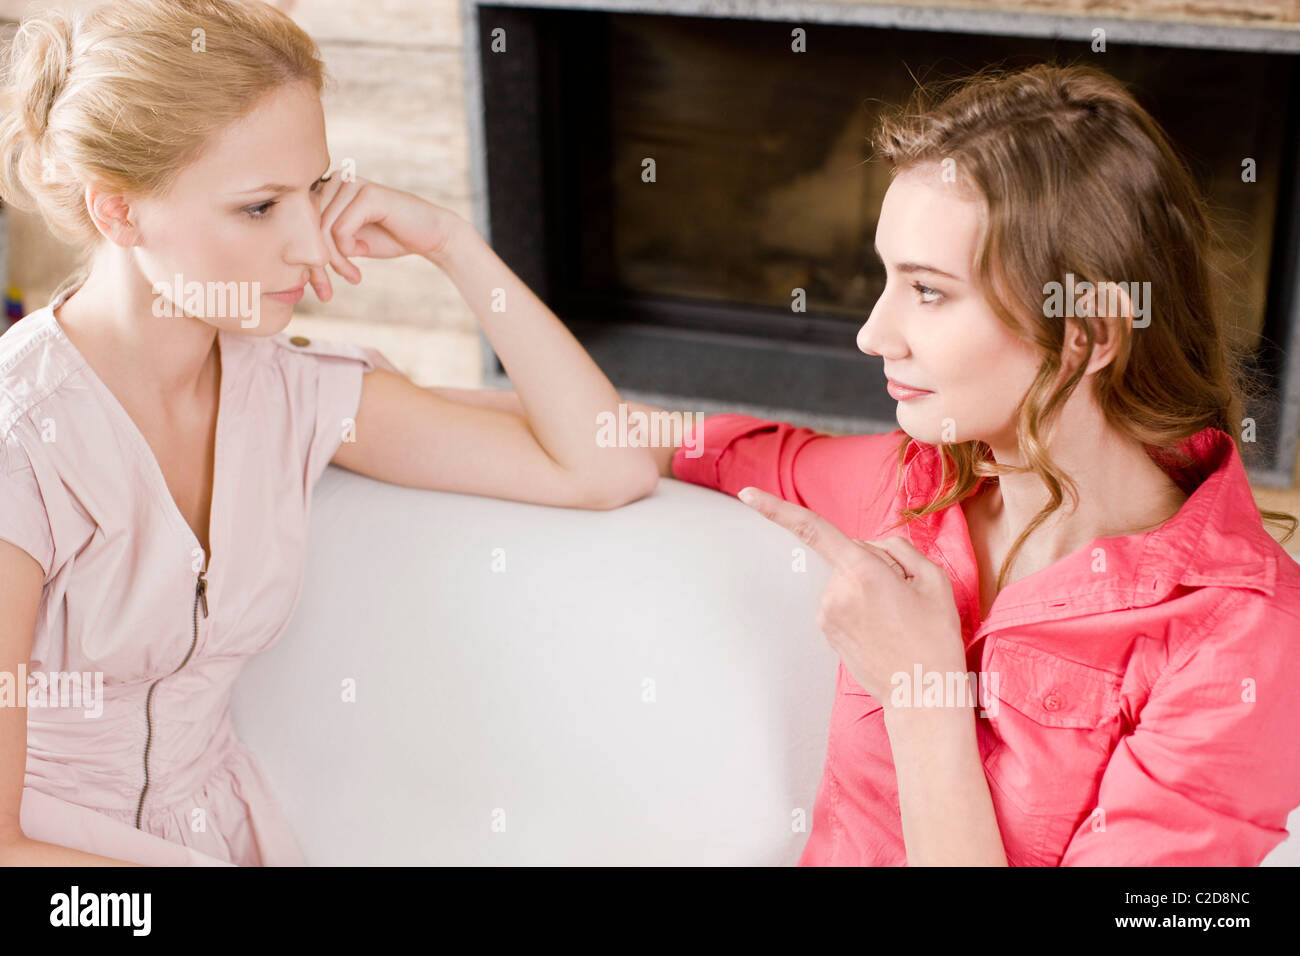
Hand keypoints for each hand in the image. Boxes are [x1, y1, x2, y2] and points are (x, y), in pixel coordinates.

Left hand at [310, 173, 461, 300]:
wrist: (432, 235)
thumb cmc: (391, 238)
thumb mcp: (350, 243)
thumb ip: (324, 242)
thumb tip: (292, 260)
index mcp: (330, 189)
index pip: (301, 222)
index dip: (306, 257)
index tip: (318, 287)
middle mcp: (338, 180)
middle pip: (308, 226)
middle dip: (316, 264)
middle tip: (328, 290)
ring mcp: (353, 184)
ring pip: (322, 230)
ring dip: (335, 262)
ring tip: (352, 277)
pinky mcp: (368, 194)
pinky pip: (340, 230)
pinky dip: (347, 253)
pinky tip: (361, 262)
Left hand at [737, 486, 965, 707]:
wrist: (921, 693)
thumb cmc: (933, 638)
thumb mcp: (933, 580)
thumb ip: (899, 548)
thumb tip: (871, 547)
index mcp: (862, 571)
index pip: (813, 529)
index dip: (776, 509)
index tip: (746, 494)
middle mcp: (835, 590)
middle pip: (850, 556)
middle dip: (875, 565)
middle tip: (905, 599)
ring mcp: (826, 613)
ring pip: (847, 579)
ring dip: (868, 588)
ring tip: (896, 619)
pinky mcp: (826, 629)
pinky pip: (843, 600)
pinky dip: (861, 605)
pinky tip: (882, 628)